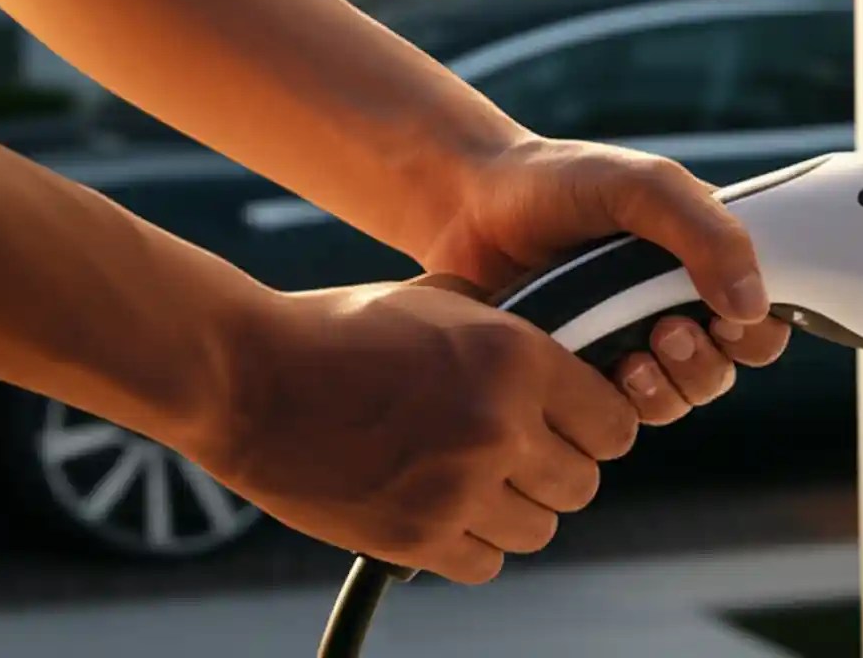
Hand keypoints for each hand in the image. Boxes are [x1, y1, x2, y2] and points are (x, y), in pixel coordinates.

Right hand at [204, 278, 638, 583]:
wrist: (248, 379)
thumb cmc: (339, 331)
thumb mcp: (440, 300)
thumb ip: (510, 327)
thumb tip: (560, 356)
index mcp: (517, 359)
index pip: (614, 424)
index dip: (598, 426)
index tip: (576, 426)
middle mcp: (500, 427)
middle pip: (582, 484)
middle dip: (558, 470)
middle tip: (521, 455)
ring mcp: (459, 489)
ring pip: (539, 529)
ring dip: (517, 509)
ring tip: (478, 481)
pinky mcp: (417, 538)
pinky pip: (486, 563)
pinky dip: (473, 543)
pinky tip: (445, 507)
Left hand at [422, 136, 791, 425]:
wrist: (468, 205)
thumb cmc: (558, 182)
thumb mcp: (643, 187)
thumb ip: (706, 232)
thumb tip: (753, 307)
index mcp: (701, 261)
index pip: (764, 317)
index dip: (759, 330)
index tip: (729, 318)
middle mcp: (672, 306)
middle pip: (725, 369)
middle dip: (707, 363)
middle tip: (668, 332)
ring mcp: (628, 343)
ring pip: (681, 398)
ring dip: (671, 388)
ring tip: (634, 359)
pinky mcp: (584, 374)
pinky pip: (624, 415)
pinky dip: (625, 405)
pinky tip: (604, 372)